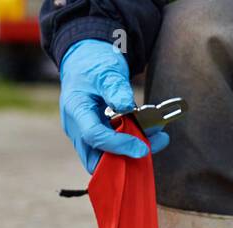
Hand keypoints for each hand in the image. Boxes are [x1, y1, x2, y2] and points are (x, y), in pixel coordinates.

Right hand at [58, 39, 170, 173]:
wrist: (83, 61)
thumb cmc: (93, 64)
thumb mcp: (107, 70)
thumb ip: (116, 89)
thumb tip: (128, 107)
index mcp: (75, 109)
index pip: (94, 136)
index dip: (118, 145)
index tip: (142, 148)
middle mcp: (76, 127)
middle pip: (94, 158)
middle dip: (122, 160)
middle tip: (149, 149)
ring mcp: (83, 133)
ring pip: (104, 157)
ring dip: (129, 153)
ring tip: (157, 138)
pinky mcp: (94, 134)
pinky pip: (109, 148)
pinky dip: (128, 145)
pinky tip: (148, 135)